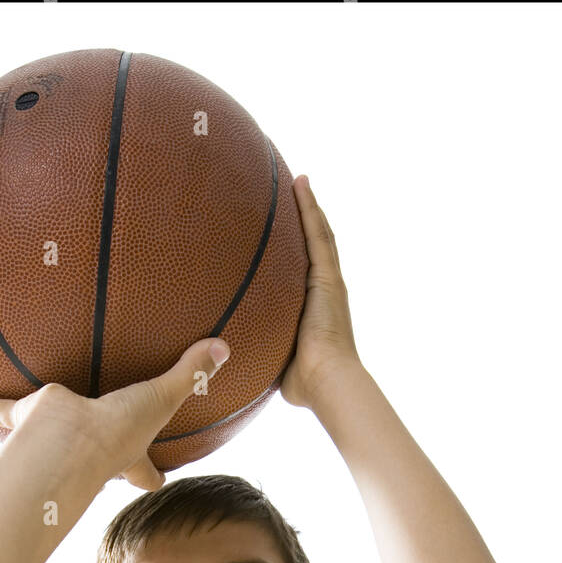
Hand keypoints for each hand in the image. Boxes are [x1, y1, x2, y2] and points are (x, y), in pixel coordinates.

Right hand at [0, 337, 230, 491]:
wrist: (70, 440)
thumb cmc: (118, 429)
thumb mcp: (161, 396)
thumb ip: (190, 372)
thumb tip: (224, 347)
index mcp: (124, 454)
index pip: (144, 470)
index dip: (151, 475)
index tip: (157, 480)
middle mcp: (91, 454)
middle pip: (96, 466)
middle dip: (95, 467)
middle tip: (93, 455)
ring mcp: (56, 443)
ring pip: (45, 441)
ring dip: (33, 436)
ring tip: (25, 425)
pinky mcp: (26, 424)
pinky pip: (1, 412)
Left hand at [280, 175, 361, 410]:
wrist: (327, 381)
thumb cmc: (304, 382)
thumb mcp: (278, 358)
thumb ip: (263, 350)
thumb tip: (232, 360)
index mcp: (315, 307)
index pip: (305, 270)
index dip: (298, 248)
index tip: (285, 230)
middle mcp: (326, 290)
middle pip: (316, 245)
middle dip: (307, 219)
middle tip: (294, 192)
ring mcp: (329, 282)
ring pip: (319, 234)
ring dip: (308, 205)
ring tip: (296, 180)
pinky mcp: (328, 278)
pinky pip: (318, 235)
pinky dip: (310, 208)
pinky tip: (300, 184)